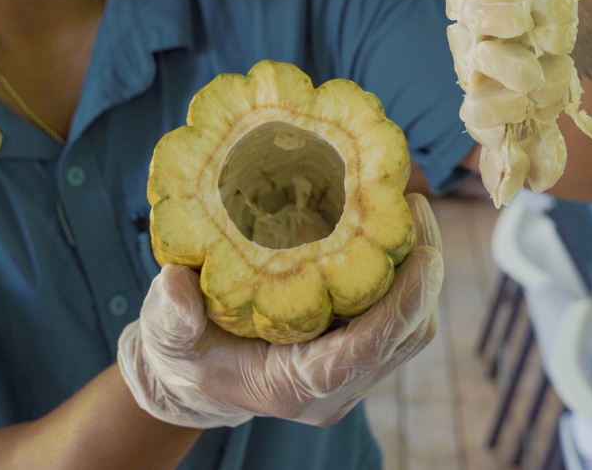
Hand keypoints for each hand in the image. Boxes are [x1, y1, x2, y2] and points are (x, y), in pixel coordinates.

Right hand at [118, 194, 442, 428]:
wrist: (194, 380)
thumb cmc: (184, 355)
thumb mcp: (167, 336)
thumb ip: (171, 315)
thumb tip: (174, 283)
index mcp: (296, 386)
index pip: (367, 350)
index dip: (402, 303)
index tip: (424, 253)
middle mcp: (336, 386)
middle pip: (405, 333)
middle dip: (423, 272)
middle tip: (417, 204)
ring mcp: (351, 371)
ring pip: (410, 324)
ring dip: (420, 268)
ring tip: (409, 205)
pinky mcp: (356, 349)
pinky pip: (398, 314)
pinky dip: (403, 271)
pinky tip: (390, 223)